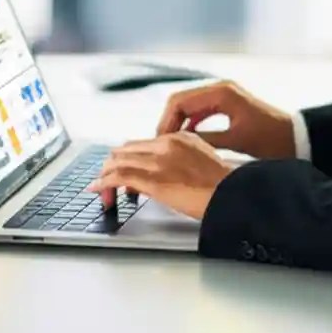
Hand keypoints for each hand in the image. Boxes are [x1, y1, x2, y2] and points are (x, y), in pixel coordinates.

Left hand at [86, 132, 233, 219]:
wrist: (233, 194)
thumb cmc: (223, 186)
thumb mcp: (200, 163)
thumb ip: (177, 163)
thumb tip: (159, 177)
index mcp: (179, 138)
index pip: (141, 144)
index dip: (127, 159)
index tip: (123, 173)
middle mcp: (165, 145)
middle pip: (125, 150)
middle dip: (112, 166)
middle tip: (107, 183)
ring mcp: (158, 161)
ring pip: (118, 162)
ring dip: (105, 177)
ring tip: (101, 191)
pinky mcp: (152, 179)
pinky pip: (118, 177)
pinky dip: (103, 183)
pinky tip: (98, 190)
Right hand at [157, 81, 295, 160]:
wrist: (297, 137)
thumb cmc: (272, 138)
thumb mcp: (236, 141)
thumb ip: (205, 140)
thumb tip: (177, 146)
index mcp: (221, 93)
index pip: (179, 101)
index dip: (166, 121)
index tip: (160, 142)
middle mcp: (220, 88)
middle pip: (180, 100)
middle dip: (168, 121)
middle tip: (161, 145)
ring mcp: (224, 95)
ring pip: (189, 105)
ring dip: (178, 122)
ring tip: (170, 145)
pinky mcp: (227, 104)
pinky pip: (200, 110)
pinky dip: (190, 122)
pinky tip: (186, 139)